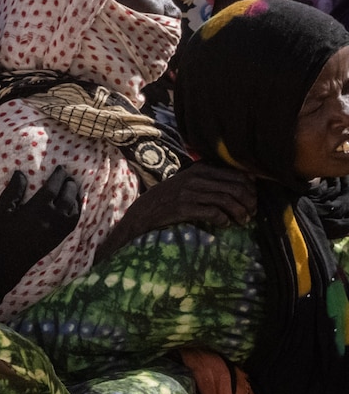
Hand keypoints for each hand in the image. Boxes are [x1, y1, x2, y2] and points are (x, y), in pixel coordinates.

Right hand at [0, 168, 83, 315]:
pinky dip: (77, 210)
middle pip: (69, 195)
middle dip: (71, 183)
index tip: (61, 167)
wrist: (4, 263)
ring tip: (74, 188)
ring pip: (75, 208)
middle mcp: (53, 217)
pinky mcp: (59, 238)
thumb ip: (13, 191)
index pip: (54, 186)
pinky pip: (74, 221)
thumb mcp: (1, 211)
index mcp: (38, 208)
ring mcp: (58, 229)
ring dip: (76, 195)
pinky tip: (74, 206)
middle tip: (70, 176)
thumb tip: (21, 173)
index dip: (59, 175)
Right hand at [95, 162, 255, 261]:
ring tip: (242, 221)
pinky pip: (213, 213)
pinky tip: (225, 225)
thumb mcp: (190, 181)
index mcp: (201, 168)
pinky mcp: (183, 208)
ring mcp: (189, 193)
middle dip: (249, 202)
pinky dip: (224, 220)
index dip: (251, 189)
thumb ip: (214, 178)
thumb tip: (249, 178)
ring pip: (227, 200)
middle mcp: (196, 178)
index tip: (252, 201)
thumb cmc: (170, 198)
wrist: (142, 212)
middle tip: (251, 213)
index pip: (237, 175)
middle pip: (236, 187)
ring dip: (239, 213)